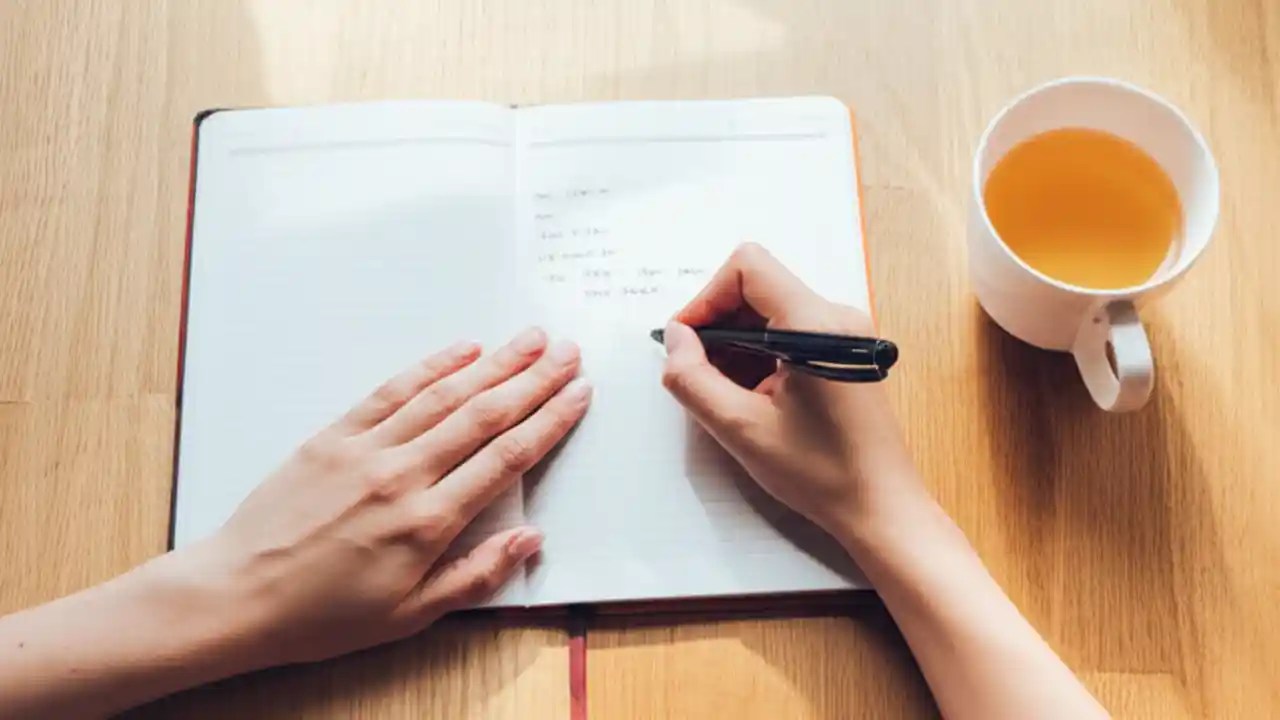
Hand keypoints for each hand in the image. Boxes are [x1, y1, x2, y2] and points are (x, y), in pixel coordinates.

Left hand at [190, 328, 589, 667]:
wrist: (238, 595)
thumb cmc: (323, 615)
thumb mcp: (409, 615)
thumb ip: (476, 575)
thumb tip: (530, 539)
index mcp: (427, 523)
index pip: (506, 459)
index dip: (549, 421)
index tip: (578, 394)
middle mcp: (402, 476)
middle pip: (483, 416)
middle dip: (533, 380)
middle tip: (568, 351)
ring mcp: (366, 450)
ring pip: (443, 395)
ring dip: (493, 363)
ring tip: (529, 340)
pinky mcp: (334, 436)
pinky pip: (391, 392)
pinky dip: (430, 366)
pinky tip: (462, 349)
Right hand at [660, 243, 927, 545]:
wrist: (880, 506)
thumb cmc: (821, 473)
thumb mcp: (740, 428)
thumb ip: (693, 378)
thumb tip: (675, 338)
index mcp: (815, 325)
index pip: (747, 267)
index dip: (706, 298)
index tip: (686, 342)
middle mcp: (836, 317)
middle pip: (757, 287)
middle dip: (718, 325)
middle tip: (699, 375)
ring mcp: (845, 334)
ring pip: (770, 311)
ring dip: (738, 344)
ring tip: (728, 395)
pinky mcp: (844, 353)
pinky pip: (789, 332)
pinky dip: (760, 355)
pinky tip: (754, 398)